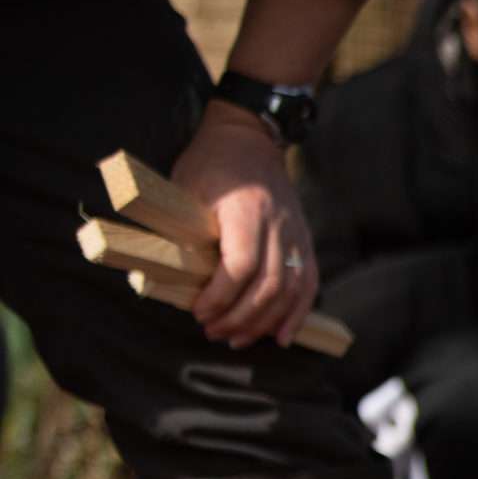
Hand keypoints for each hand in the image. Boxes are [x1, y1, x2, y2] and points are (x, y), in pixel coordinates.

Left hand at [169, 104, 318, 348]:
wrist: (249, 139)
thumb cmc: (210, 164)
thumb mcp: (187, 190)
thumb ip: (184, 232)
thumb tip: (168, 279)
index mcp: (246, 211)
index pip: (241, 266)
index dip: (221, 296)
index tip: (198, 311)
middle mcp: (278, 225)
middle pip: (268, 285)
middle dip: (240, 317)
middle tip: (213, 332)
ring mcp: (296, 234)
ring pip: (290, 291)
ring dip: (264, 322)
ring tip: (239, 338)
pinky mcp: (304, 242)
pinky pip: (308, 284)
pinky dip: (297, 314)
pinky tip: (281, 336)